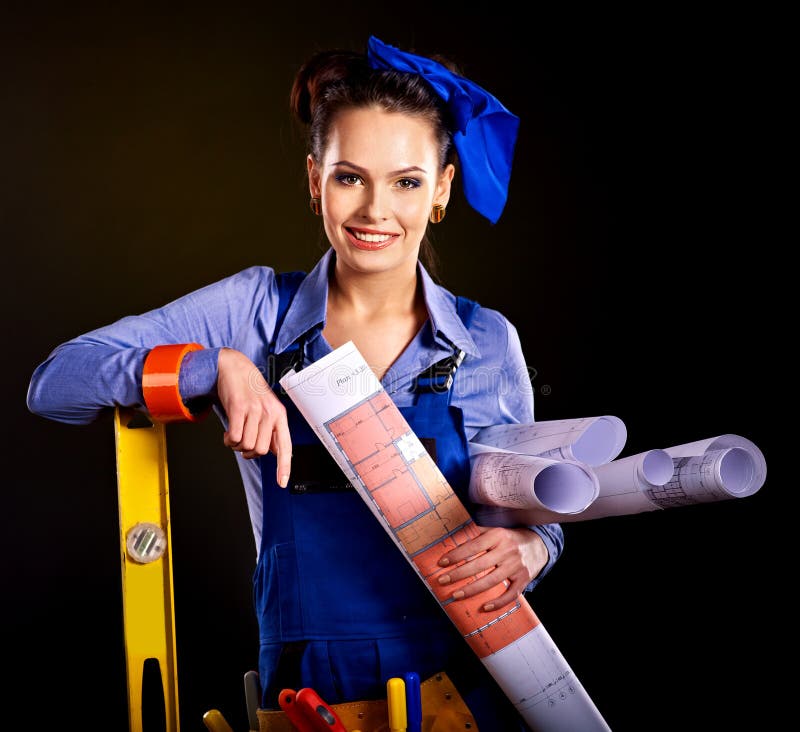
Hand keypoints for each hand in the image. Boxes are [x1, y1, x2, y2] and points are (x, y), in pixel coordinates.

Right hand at [216, 347, 291, 485]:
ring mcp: (255, 410)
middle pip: (261, 450)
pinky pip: (234, 437)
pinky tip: (228, 432)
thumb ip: (272, 430)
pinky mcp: (239, 408)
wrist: (235, 367)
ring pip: (247, 445)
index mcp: (280, 415)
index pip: (285, 446)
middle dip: (249, 451)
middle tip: (244, 440)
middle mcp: (270, 413)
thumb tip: (276, 453)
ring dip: (237, 445)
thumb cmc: (250, 390)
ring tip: (236, 432)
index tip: (282, 482)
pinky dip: (229, 440)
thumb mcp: (267, 409)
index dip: (284, 467)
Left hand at [436, 526, 548, 610]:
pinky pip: (510, 594)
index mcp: (499, 535)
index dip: (457, 555)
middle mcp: (508, 550)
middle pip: (480, 565)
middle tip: (442, 581)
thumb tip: (452, 535)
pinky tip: (484, 607)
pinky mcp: (524, 580)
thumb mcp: (495, 530)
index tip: (441, 562)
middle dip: (458, 574)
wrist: (538, 545)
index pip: (474, 546)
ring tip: (455, 595)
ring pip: (492, 581)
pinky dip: (498, 603)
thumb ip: (477, 532)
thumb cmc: (509, 538)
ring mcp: (517, 566)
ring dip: (472, 590)